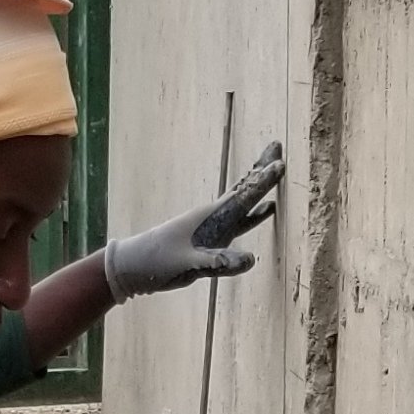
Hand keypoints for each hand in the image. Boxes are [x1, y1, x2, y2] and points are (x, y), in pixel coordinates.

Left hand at [102, 141, 284, 299]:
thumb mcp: (187, 264)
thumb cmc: (156, 263)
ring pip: (243, 201)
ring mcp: (213, 226)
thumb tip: (251, 259)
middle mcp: (213, 216)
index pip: (242, 195)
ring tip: (274, 171)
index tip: (280, 164)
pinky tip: (267, 210)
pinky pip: (240, 220)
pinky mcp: (212, 238)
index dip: (262, 181)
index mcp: (209, 218)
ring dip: (259, 187)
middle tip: (277, 147)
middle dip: (260, 169)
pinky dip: (255, 212)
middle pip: (243, 188)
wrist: (133, 266)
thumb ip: (217, 262)